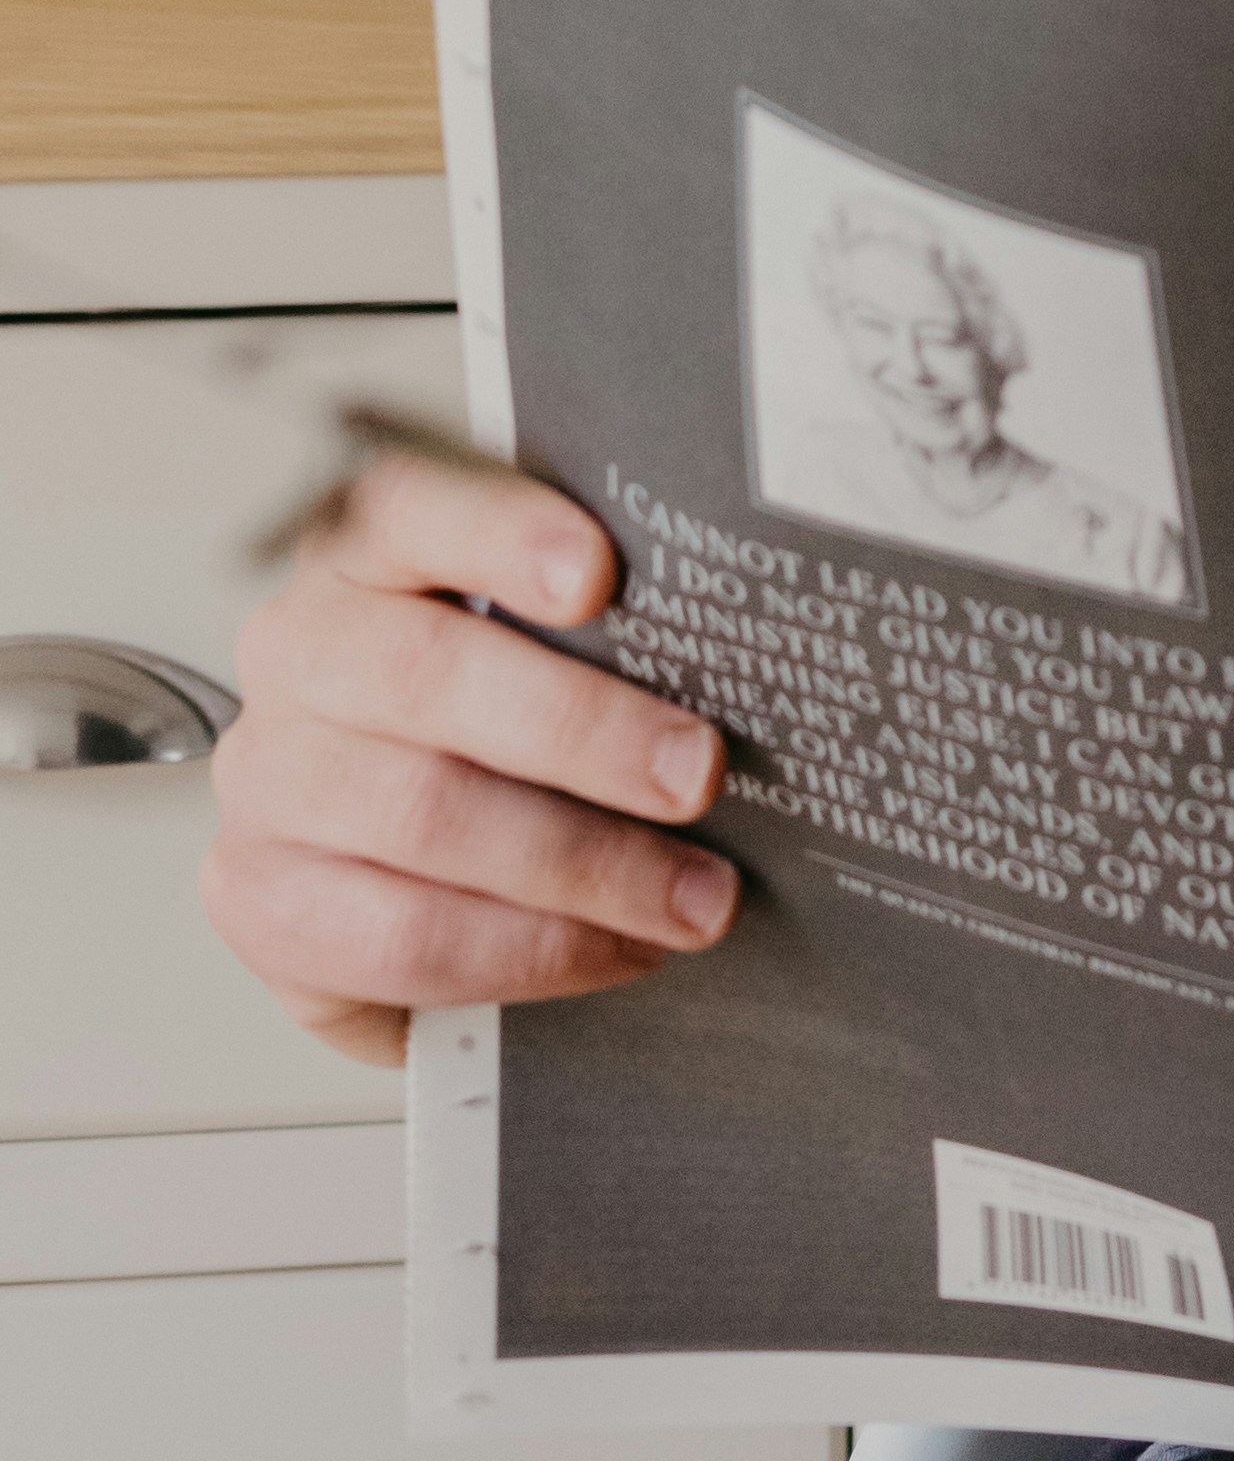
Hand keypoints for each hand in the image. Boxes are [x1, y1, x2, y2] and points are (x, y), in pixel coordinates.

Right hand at [202, 451, 742, 1064]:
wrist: (392, 861)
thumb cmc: (493, 723)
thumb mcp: (539, 640)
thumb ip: (601, 624)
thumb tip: (744, 648)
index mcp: (364, 551)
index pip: (411, 508)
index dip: (503, 534)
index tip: (600, 576)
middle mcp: (298, 652)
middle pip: (428, 677)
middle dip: (584, 732)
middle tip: (697, 775)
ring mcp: (266, 781)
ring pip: (423, 817)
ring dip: (581, 867)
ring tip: (688, 897)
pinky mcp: (262, 904)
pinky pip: (400, 938)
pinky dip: (527, 952)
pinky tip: (611, 950)